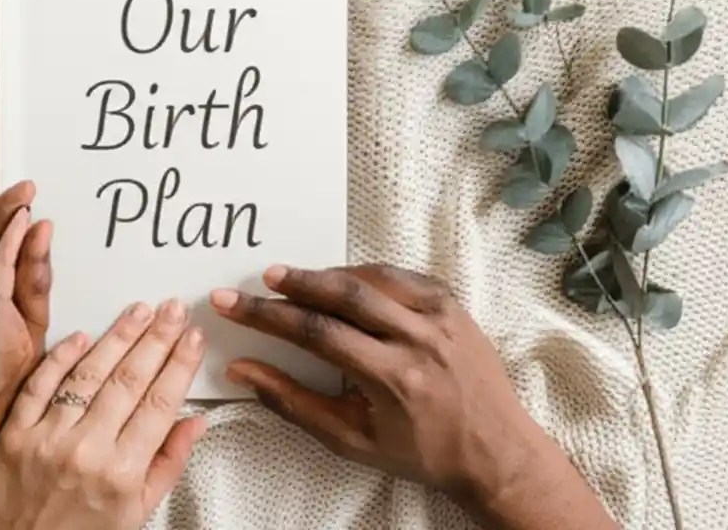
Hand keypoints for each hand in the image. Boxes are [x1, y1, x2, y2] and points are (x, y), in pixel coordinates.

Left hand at [0, 300, 207, 529]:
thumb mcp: (139, 513)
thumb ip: (169, 464)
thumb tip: (196, 422)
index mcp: (123, 474)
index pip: (161, 403)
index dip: (181, 364)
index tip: (194, 337)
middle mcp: (87, 452)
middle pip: (130, 380)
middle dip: (157, 338)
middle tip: (173, 309)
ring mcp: (48, 439)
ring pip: (89, 374)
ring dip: (118, 336)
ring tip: (139, 311)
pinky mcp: (16, 434)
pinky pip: (40, 384)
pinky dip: (61, 357)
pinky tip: (83, 335)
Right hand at [211, 264, 617, 529]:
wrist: (495, 451)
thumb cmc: (421, 452)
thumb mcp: (350, 439)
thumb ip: (293, 401)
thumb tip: (243, 370)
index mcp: (392, 377)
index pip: (316, 332)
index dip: (268, 315)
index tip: (232, 303)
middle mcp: (418, 339)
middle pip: (344, 295)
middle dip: (295, 283)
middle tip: (261, 279)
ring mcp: (441, 317)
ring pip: (372, 278)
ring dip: (329, 275)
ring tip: (294, 278)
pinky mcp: (454, 305)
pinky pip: (402, 277)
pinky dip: (367, 274)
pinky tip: (344, 280)